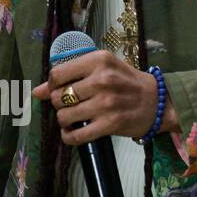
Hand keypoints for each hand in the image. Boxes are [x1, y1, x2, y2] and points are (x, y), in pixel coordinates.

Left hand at [34, 51, 175, 145]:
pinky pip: (75, 136)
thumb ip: (71, 76)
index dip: (54, 85)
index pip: (57, 74)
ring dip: (65, 121)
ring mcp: (106, 103)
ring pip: (64, 117)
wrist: (159, 102)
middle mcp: (103, 79)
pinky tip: (74, 132)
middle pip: (59, 97)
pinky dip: (69, 137)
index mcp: (100, 60)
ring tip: (76, 118)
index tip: (63, 89)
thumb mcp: (104, 70)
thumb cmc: (128, 82)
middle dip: (61, 104)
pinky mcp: (110, 124)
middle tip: (74, 105)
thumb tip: (37, 92)